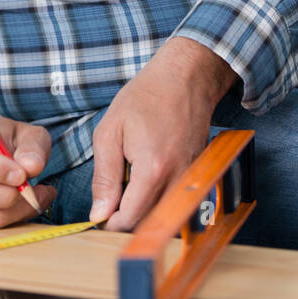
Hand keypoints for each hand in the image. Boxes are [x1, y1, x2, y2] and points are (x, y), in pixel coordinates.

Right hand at [0, 117, 55, 227]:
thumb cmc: (10, 140)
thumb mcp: (28, 134)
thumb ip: (32, 147)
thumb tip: (32, 167)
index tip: (22, 174)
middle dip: (8, 195)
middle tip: (31, 188)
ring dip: (19, 209)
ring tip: (39, 194)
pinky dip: (17, 216)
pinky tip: (28, 202)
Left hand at [89, 36, 237, 231]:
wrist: (185, 76)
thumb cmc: (146, 97)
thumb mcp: (110, 132)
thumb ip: (104, 177)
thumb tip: (99, 213)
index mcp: (153, 170)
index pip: (130, 218)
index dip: (110, 222)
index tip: (98, 215)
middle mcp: (178, 179)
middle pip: (149, 221)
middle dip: (126, 218)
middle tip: (110, 199)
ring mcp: (192, 177)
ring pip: (165, 213)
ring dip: (144, 208)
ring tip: (128, 184)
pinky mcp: (198, 172)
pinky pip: (177, 198)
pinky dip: (160, 196)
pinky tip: (147, 175)